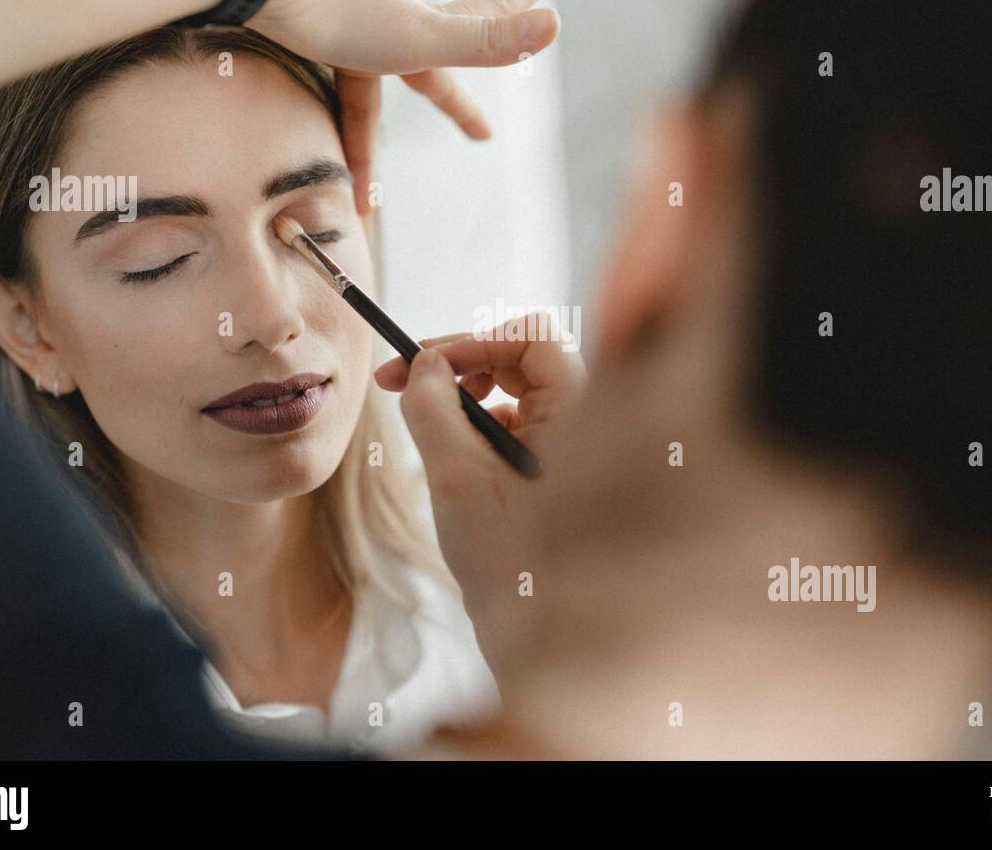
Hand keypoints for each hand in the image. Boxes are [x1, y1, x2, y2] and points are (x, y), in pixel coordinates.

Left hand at [251, 0, 565, 215]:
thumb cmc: (344, 10)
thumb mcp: (425, 38)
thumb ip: (487, 42)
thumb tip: (555, 26)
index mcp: (430, 27)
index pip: (493, 10)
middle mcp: (395, 30)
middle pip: (435, 73)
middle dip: (457, 103)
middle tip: (480, 130)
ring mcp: (353, 39)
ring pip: (371, 102)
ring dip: (370, 147)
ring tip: (368, 190)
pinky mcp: (313, 49)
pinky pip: (332, 109)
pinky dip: (334, 147)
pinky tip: (325, 175)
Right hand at [373, 314, 585, 675]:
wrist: (540, 650)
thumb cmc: (509, 573)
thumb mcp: (457, 481)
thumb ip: (434, 411)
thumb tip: (423, 365)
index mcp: (583, 418)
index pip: (534, 340)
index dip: (475, 341)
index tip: (422, 362)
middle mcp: (590, 430)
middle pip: (525, 363)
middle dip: (463, 367)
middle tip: (402, 382)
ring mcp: (577, 456)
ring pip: (518, 400)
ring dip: (467, 405)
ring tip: (428, 438)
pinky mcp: (560, 480)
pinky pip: (520, 434)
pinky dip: (480, 437)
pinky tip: (454, 471)